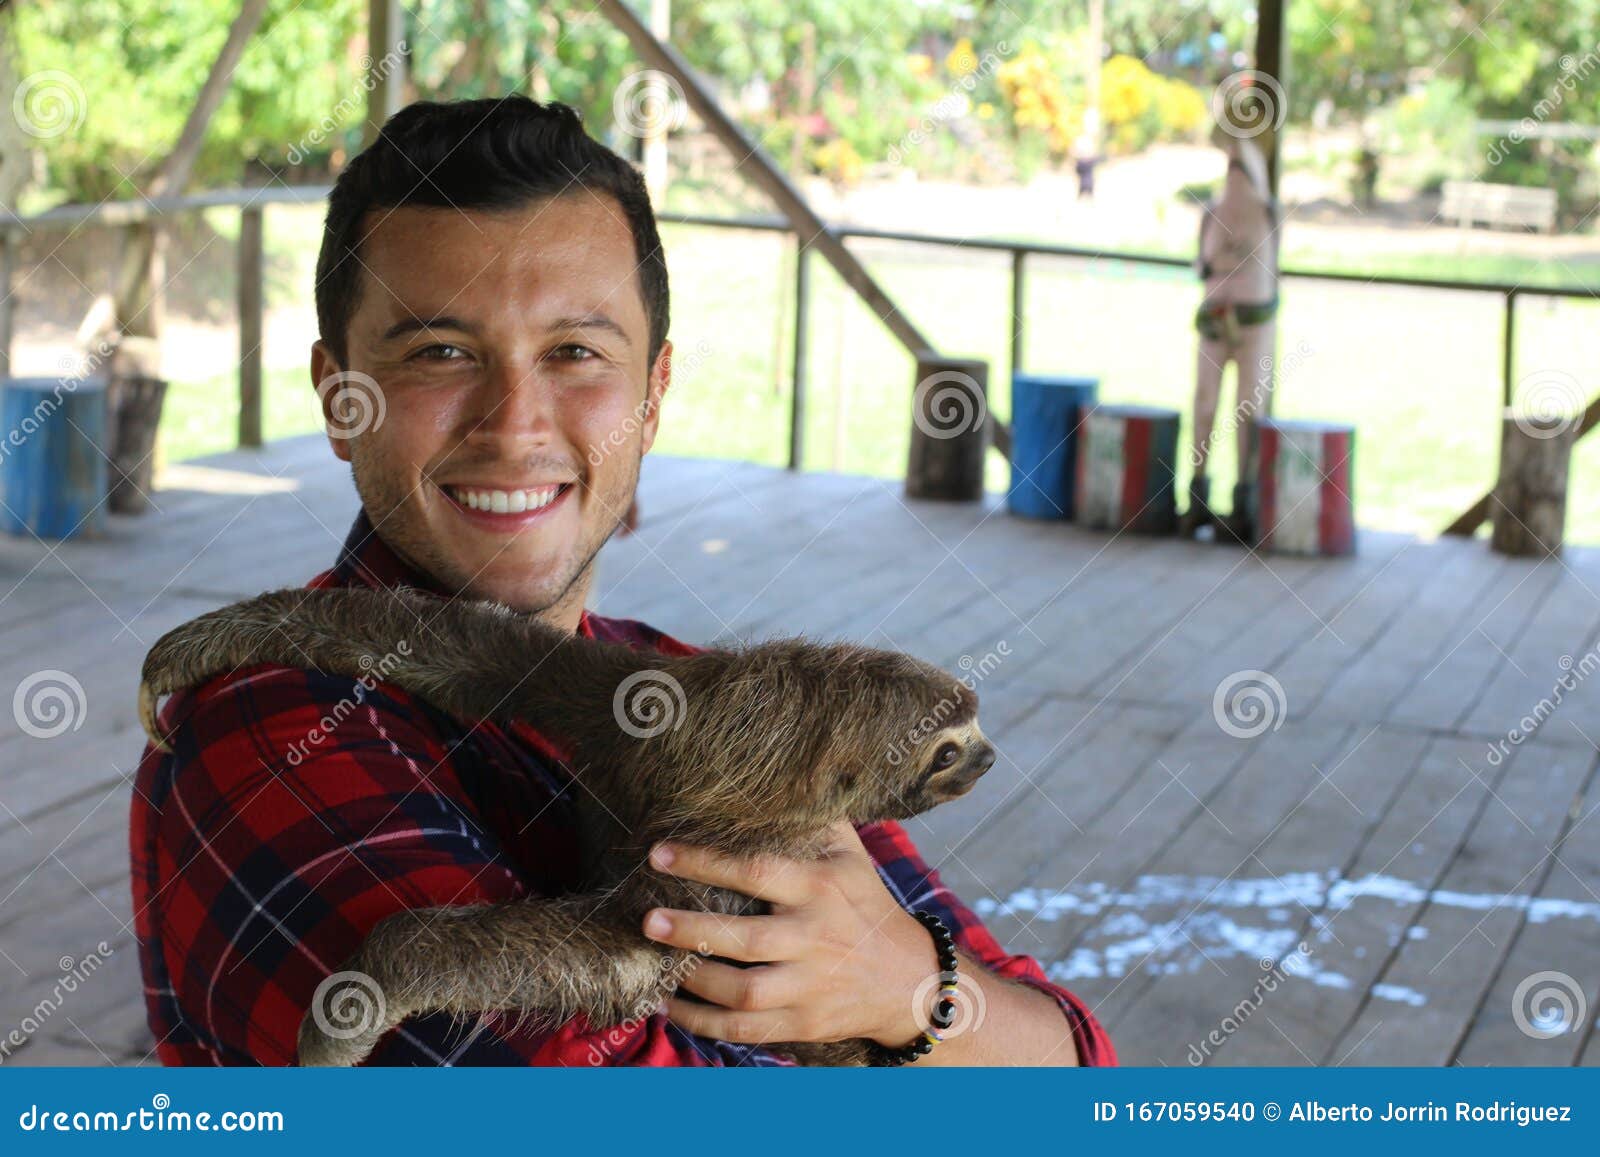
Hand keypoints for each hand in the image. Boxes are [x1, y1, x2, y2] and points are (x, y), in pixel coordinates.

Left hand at [641, 820, 944, 1048]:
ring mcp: (808, 985)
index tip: (659, 854)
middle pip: (744, 938)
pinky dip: (704, 1024)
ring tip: (655, 964)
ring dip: (693, 980)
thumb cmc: (867, 905)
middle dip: (691, 929)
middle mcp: (813, 937)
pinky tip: (672, 1007)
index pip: (756, 871)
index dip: (705, 861)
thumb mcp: (851, 856)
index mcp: (819, 888)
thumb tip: (777, 776)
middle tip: (648, 919)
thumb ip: (813, 821)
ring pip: (742, 991)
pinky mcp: (803, 1023)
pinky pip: (745, 1030)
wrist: (911, 980)